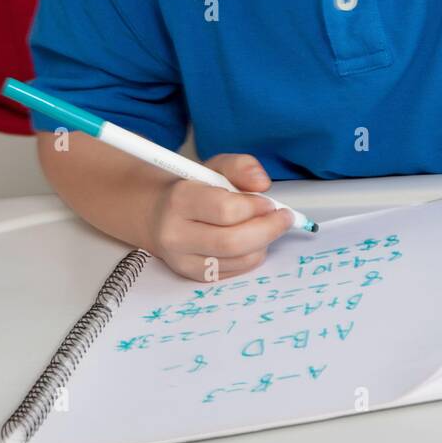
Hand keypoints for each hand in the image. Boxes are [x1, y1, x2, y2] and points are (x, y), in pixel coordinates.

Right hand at [146, 152, 293, 280]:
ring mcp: (182, 260)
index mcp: (180, 200)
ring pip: (236, 260)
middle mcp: (176, 235)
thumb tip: (262, 182)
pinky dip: (252, 256)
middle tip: (283, 218)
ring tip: (268, 227)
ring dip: (263, 244)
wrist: (158, 215)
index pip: (225, 210)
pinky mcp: (193, 276)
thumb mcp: (214, 167)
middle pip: (231, 242)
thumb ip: (241, 166)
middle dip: (267, 230)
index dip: (254, 207)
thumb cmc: (192, 189)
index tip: (268, 202)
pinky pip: (233, 272)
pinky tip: (254, 241)